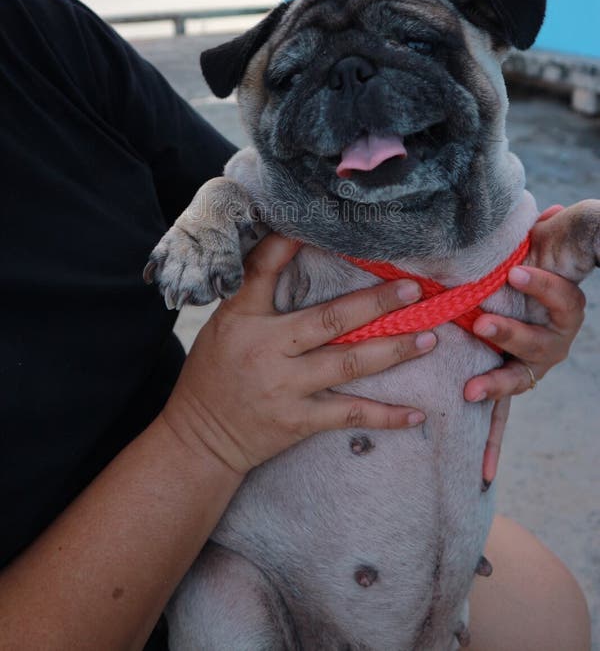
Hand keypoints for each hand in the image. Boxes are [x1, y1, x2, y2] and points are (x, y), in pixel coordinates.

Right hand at [162, 233, 436, 473]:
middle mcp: (268, 350)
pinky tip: (416, 414)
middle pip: (330, 320)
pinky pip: (349, 415)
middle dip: (375, 303)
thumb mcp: (226, 321)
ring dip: (393, 350)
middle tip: (413, 290)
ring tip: (429, 338)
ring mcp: (287, 388)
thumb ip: (257, 287)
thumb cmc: (215, 371)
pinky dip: (385, 416)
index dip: (287, 245)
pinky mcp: (300, 420)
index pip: (263, 271)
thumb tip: (291, 239)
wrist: (200, 437)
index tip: (318, 225)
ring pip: (348, 364)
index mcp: (244, 318)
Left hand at [464, 206, 586, 485]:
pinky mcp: (506, 381)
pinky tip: (483, 473)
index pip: (563, 302)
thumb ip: (551, 231)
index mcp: (562, 308)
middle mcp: (551, 341)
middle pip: (541, 346)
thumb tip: (553, 212)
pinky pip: (502, 416)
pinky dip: (493, 443)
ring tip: (472, 387)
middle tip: (481, 323)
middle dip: (512, 335)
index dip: (545, 289)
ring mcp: (530, 366)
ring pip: (520, 377)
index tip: (516, 274)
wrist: (523, 285)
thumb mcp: (542, 243)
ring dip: (498, 383)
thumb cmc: (532, 260)